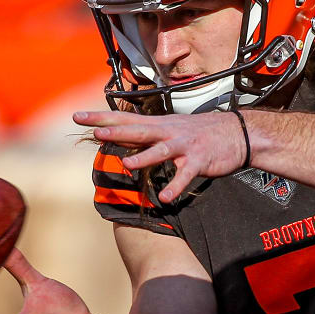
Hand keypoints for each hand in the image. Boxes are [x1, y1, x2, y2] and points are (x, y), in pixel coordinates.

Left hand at [74, 109, 247, 202]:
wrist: (237, 132)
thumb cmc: (198, 133)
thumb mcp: (169, 128)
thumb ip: (146, 134)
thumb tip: (120, 136)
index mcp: (158, 125)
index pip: (124, 119)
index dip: (101, 117)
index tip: (77, 116)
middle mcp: (167, 132)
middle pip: (137, 130)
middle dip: (116, 130)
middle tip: (95, 130)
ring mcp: (183, 146)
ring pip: (161, 150)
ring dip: (144, 157)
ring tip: (126, 164)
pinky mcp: (198, 161)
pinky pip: (185, 176)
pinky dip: (176, 186)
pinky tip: (165, 198)